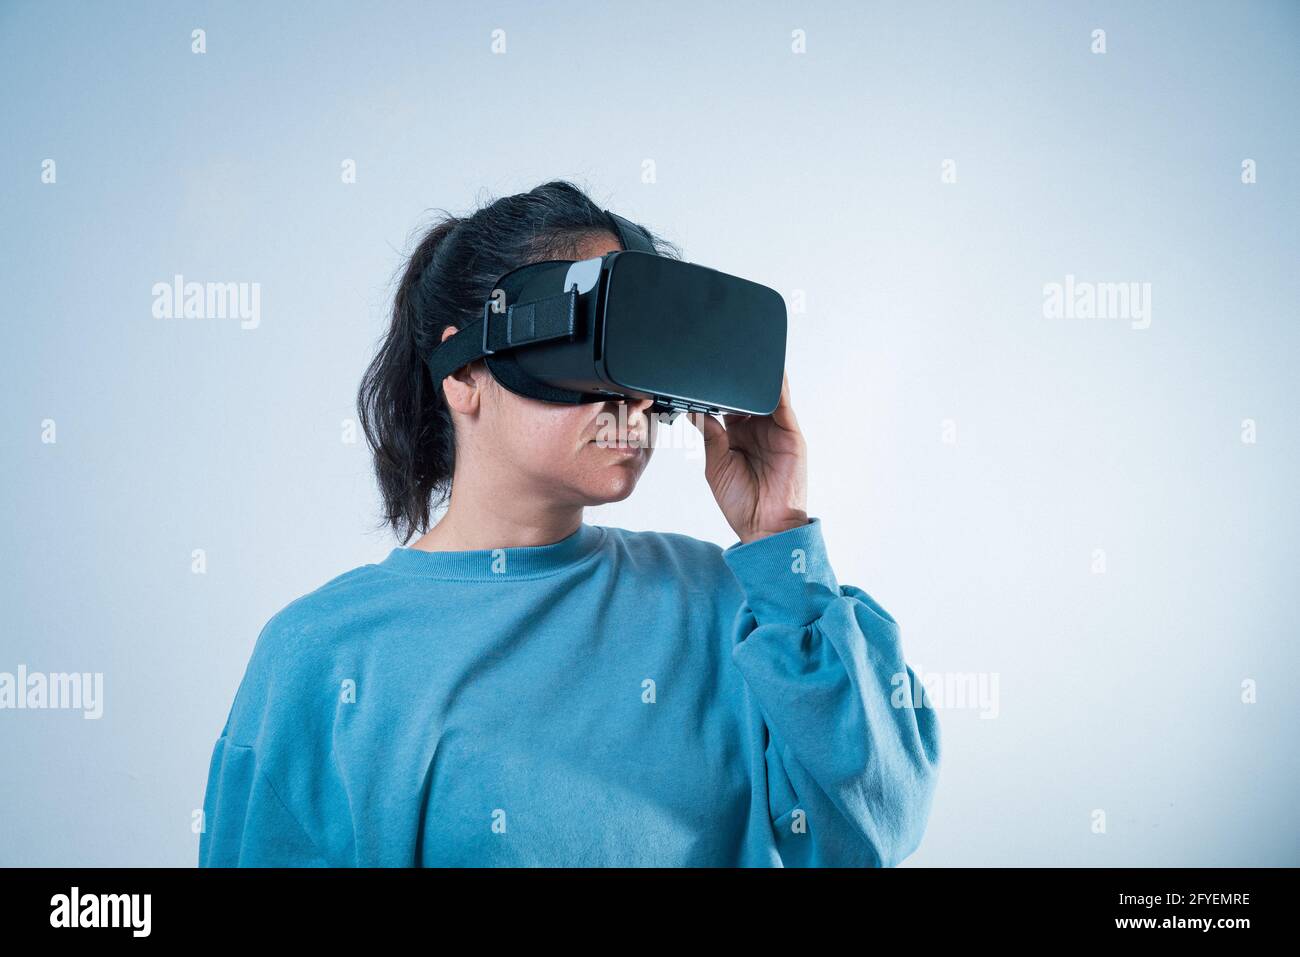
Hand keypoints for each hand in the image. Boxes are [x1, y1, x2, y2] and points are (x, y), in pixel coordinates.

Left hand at [687, 372, 808, 544]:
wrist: (766, 526)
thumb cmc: (741, 503)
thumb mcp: (716, 466)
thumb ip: (710, 436)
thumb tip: (696, 410)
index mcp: (736, 436)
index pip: (726, 404)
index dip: (716, 390)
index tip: (700, 375)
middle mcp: (757, 430)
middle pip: (746, 396)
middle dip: (736, 379)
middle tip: (720, 361)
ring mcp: (774, 430)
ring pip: (766, 395)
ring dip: (756, 378)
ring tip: (743, 356)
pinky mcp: (790, 434)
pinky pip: (783, 404)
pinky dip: (777, 387)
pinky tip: (768, 372)